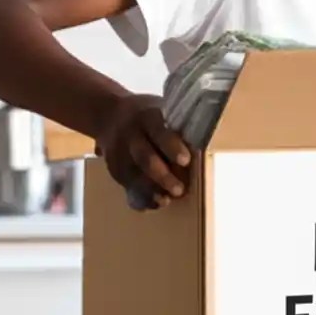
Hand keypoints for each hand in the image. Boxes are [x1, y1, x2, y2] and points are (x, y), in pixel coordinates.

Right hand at [94, 94, 191, 209]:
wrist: (110, 115)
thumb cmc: (149, 117)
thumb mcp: (161, 111)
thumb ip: (177, 128)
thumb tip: (205, 148)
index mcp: (148, 117)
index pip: (159, 132)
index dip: (172, 146)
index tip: (185, 161)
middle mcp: (130, 134)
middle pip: (145, 157)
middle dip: (162, 176)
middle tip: (179, 190)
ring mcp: (119, 152)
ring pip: (133, 175)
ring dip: (150, 190)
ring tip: (165, 201)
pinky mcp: (113, 168)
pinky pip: (126, 184)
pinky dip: (140, 196)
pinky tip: (153, 203)